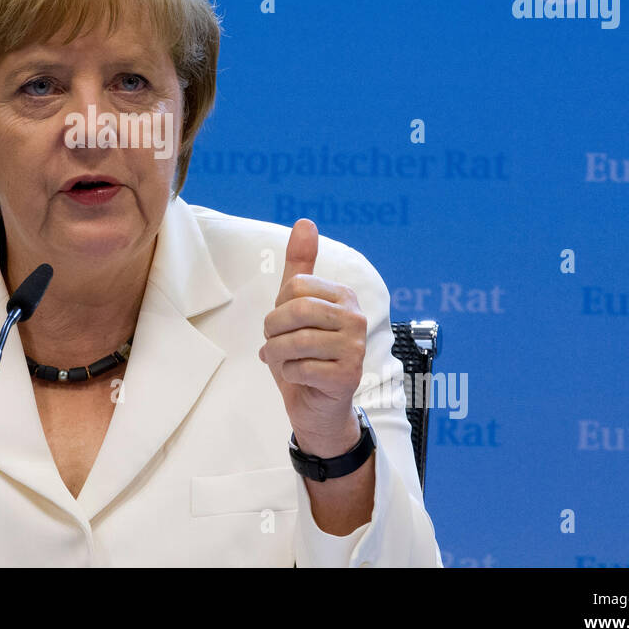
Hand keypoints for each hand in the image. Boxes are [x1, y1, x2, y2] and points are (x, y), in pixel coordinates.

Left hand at [259, 219, 365, 456]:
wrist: (318, 406)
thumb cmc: (305, 354)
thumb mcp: (296, 307)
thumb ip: (300, 265)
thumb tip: (305, 222)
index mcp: (344, 296)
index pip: (294, 286)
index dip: (278, 308)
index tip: (284, 325)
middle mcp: (355, 318)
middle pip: (294, 311)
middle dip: (273, 331)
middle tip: (275, 345)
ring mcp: (355, 348)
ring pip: (294, 341)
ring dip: (277, 355)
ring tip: (284, 361)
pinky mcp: (348, 376)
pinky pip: (299, 368)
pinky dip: (288, 374)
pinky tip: (300, 378)